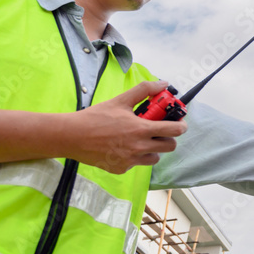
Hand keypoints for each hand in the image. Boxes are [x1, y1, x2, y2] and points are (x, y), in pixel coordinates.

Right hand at [68, 80, 186, 172]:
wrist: (71, 136)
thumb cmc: (95, 117)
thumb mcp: (120, 100)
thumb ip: (144, 90)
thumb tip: (163, 83)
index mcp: (141, 130)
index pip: (174, 131)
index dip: (181, 126)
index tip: (180, 123)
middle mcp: (138, 148)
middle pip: (169, 147)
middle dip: (168, 137)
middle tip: (159, 130)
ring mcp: (130, 161)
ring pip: (155, 157)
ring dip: (153, 149)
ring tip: (141, 139)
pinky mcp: (121, 169)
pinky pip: (137, 164)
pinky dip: (135, 156)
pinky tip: (123, 147)